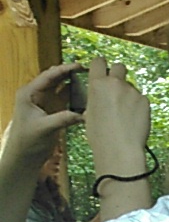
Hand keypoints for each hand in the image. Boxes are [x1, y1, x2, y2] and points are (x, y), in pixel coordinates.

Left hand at [0, 64, 81, 182]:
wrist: (25, 155)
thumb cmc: (28, 140)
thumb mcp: (45, 128)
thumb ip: (63, 119)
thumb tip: (84, 115)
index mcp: (29, 93)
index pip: (48, 76)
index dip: (64, 69)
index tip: (79, 66)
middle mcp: (37, 94)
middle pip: (56, 79)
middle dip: (70, 73)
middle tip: (88, 70)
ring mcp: (46, 102)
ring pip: (62, 88)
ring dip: (74, 84)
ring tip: (91, 81)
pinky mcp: (54, 111)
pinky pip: (67, 99)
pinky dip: (76, 97)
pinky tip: (88, 96)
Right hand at [83, 57, 151, 177]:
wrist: (120, 147)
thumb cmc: (100, 135)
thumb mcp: (90, 112)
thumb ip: (97, 98)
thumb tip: (101, 96)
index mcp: (97, 84)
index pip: (99, 61)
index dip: (100, 64)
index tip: (102, 69)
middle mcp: (115, 83)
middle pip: (120, 67)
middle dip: (118, 74)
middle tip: (117, 88)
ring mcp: (132, 91)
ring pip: (131, 86)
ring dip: (129, 95)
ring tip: (125, 114)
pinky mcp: (145, 100)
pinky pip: (141, 99)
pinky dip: (138, 106)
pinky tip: (134, 119)